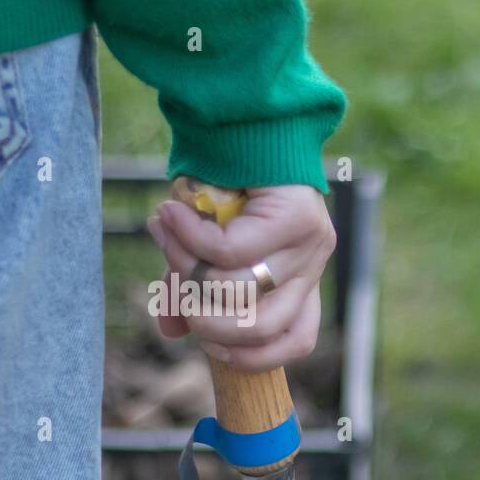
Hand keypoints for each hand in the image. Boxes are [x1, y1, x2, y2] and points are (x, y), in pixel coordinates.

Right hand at [146, 185, 336, 372]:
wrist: (241, 122)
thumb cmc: (220, 188)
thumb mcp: (204, 246)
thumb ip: (190, 287)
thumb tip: (171, 331)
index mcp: (299, 283)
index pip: (296, 340)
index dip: (254, 357)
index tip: (211, 348)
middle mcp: (312, 267)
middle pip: (265, 326)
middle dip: (209, 321)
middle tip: (177, 290)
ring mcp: (311, 243)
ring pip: (243, 289)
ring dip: (191, 271)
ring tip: (167, 237)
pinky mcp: (298, 217)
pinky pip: (230, 248)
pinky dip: (190, 237)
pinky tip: (170, 215)